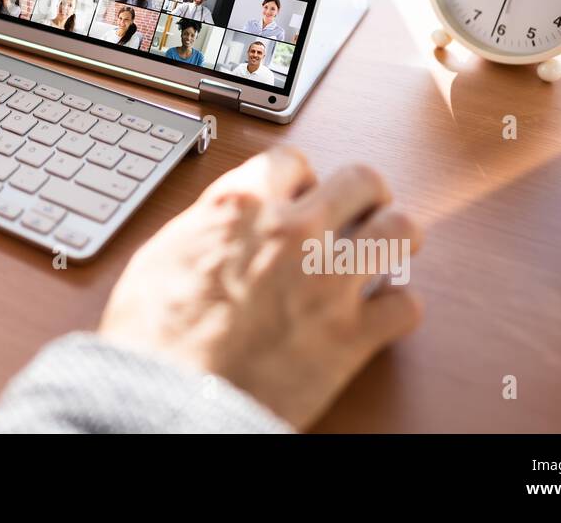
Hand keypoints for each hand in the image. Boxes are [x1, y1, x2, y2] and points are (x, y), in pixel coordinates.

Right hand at [98, 147, 422, 429]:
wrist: (168, 398)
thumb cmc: (154, 336)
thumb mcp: (161, 254)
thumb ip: (204, 226)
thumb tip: (218, 222)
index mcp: (241, 205)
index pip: (292, 161)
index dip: (299, 180)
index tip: (300, 196)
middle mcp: (293, 231)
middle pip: (361, 180)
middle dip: (364, 196)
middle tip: (360, 213)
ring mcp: (328, 280)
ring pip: (401, 230)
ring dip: (394, 240)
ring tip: (384, 253)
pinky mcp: (352, 334)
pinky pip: (406, 304)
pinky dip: (396, 309)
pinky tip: (379, 314)